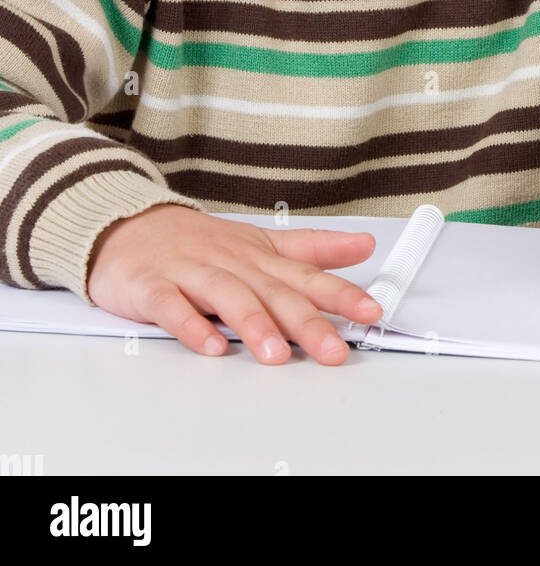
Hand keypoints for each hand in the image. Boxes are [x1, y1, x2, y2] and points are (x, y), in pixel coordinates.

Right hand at [86, 204, 382, 363]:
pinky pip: (172, 308)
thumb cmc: (198, 242)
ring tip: (276, 354)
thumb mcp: (262, 242)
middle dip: (305, 322)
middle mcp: (231, 264)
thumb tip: (365, 245)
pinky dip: (192, 326)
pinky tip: (211, 346)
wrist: (127, 225)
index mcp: (259, 257)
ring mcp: (192, 274)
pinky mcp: (153, 288)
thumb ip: (314, 249)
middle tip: (332, 349)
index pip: (306, 276)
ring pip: (227, 297)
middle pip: (273, 292)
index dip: (340, 293)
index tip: (371, 311)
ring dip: (254, 324)